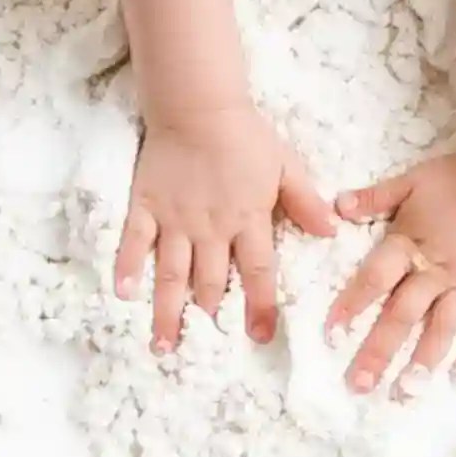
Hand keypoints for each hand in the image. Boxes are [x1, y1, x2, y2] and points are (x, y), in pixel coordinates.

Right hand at [114, 105, 335, 352]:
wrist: (198, 104)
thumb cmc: (246, 135)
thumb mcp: (286, 165)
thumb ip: (305, 202)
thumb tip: (331, 232)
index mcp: (248, 220)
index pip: (258, 273)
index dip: (261, 307)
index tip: (261, 337)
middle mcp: (211, 228)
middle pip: (211, 283)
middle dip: (211, 318)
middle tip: (205, 353)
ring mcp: (174, 220)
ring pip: (171, 274)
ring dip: (167, 312)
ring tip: (163, 346)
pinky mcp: (145, 205)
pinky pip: (133, 242)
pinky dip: (127, 267)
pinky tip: (124, 295)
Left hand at [326, 152, 455, 393]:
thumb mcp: (410, 181)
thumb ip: (374, 198)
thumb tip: (335, 206)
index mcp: (408, 244)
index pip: (374, 279)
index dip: (352, 306)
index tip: (332, 335)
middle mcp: (434, 271)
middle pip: (402, 316)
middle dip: (378, 351)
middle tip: (359, 384)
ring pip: (441, 328)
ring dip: (422, 362)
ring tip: (406, 393)